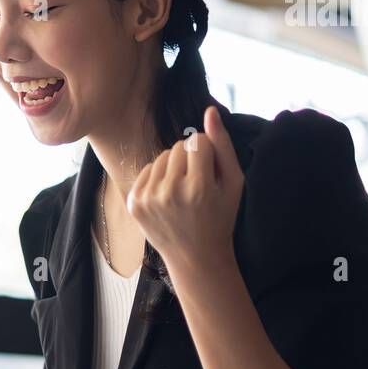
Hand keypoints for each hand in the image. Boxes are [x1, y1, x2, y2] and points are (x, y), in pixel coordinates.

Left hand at [126, 105, 243, 274]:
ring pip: (161, 156)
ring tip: (183, 189)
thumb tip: (210, 111)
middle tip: (197, 182)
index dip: (206, 152)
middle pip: (177, 146)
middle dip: (189, 158)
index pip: (197, 141)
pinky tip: (168, 195)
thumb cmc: (220, 217)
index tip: (210, 170)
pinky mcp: (134, 202)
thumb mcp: (233, 183)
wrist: (195, 257)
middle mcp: (170, 192)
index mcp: (198, 187)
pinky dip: (157, 177)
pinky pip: (147, 169)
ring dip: (172, 166)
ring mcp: (149, 198)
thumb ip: (223, 145)